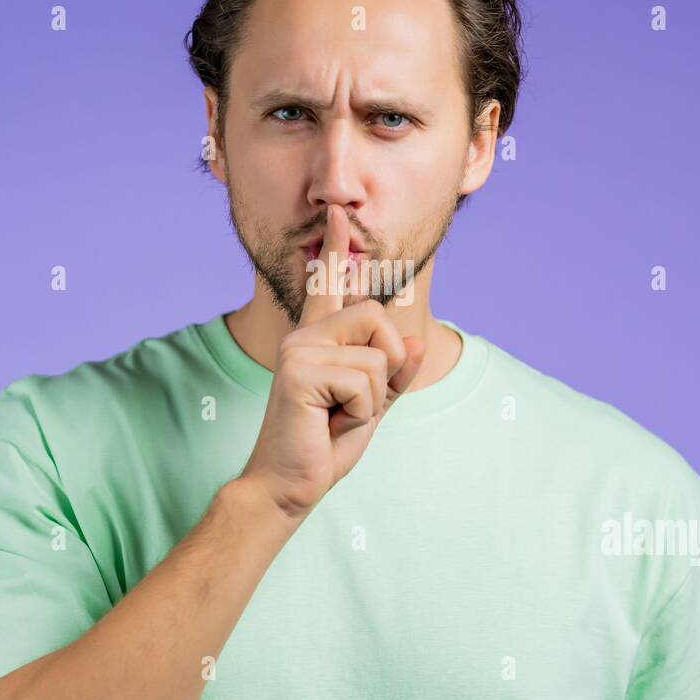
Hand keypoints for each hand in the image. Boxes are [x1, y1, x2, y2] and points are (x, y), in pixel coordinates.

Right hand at [240, 204, 425, 521]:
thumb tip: (410, 336)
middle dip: (387, 367)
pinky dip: (360, 412)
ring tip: (336, 417)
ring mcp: (298, 349)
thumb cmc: (325, 446)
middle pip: (378, 318)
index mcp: (318, 340)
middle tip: (354, 403)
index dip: (337, 249)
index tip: (339, 214)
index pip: (328, 286)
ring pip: (378, 356)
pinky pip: (366, 381)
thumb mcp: (373, 406)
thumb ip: (395, 372)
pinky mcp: (298, 369)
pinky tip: (328, 423)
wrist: (290, 485)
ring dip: (373, 399)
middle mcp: (305, 336)